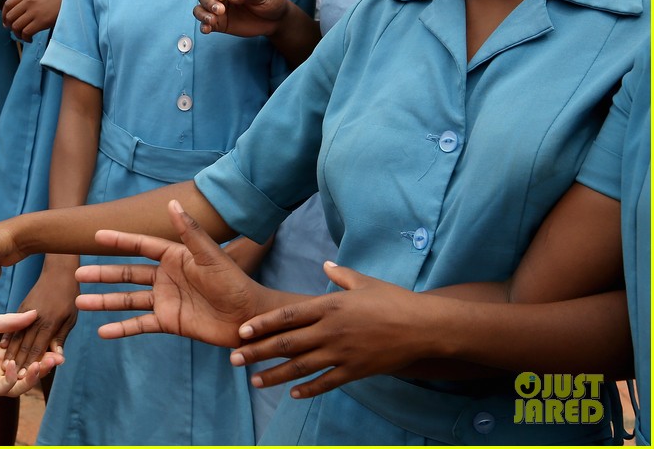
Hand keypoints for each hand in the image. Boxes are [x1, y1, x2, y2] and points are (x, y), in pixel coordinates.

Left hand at [0, 310, 62, 396]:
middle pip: (26, 371)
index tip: (57, 345)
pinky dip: (10, 379)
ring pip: (18, 384)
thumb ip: (11, 322)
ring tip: (42, 363)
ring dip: (32, 376)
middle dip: (43, 366)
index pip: (27, 355)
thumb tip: (35, 312)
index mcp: (0, 352)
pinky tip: (12, 365)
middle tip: (57, 358)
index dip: (42, 352)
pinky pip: (1, 388)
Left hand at [1, 0, 62, 41]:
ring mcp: (35, 11)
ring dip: (18, 34)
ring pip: (16, 26)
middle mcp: (29, 1)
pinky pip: (26, 32)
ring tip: (24, 37)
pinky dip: (26, 38)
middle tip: (16, 31)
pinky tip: (30, 39)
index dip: (4, 16)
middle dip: (10, 26)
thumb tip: (16, 12)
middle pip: (10, 16)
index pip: (8, 4)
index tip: (6, 23)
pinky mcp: (41, 21)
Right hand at [3, 256, 78, 367]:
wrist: (59, 272)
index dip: (30, 364)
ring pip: (16, 336)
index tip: (23, 377)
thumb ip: (61, 337)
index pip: (37, 349)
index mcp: (49, 323)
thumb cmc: (68, 296)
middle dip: (18, 363)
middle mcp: (36, 319)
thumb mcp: (70, 318)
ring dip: (10, 352)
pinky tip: (2, 347)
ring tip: (4, 366)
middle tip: (10, 378)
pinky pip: (12, 324)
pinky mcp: (21, 306)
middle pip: (24, 345)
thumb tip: (59, 357)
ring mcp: (26, 312)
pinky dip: (7, 336)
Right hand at [73, 200, 257, 348]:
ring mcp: (165, 300)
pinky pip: (139, 324)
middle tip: (77, 273)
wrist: (248, 318)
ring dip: (104, 301)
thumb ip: (190, 232)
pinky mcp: (168, 321)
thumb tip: (172, 203)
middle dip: (103, 274)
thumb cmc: (234, 283)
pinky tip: (102, 332)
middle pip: (127, 274)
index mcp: (175, 257)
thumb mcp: (211, 256)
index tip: (96, 236)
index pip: (141, 246)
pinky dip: (121, 328)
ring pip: (128, 299)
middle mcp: (166, 277)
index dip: (119, 241)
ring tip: (81, 302)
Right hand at [194, 0, 290, 37]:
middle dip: (208, 2)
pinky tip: (207, 30)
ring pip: (201, 8)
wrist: (276, 20)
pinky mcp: (220, 23)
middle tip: (220, 10)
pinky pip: (206, 24)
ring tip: (211, 20)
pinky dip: (203, 26)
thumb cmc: (270, 0)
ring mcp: (220, 10)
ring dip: (202, 14)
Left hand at [233, 261, 432, 397]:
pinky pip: (327, 382)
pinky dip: (309, 389)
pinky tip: (293, 394)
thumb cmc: (394, 300)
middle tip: (234, 358)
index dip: (263, 324)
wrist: (425, 326)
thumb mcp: (364, 282)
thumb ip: (340, 275)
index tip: (242, 330)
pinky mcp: (357, 370)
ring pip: (302, 367)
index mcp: (330, 306)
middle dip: (257, 351)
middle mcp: (332, 330)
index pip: (288, 315)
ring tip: (254, 381)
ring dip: (275, 375)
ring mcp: (343, 352)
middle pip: (287, 343)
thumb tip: (326, 265)